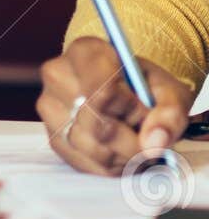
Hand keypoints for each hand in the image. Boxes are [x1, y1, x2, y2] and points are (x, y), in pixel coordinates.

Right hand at [37, 37, 193, 175]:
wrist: (124, 93)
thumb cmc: (145, 88)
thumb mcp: (170, 92)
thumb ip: (169, 115)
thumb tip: (153, 144)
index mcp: (85, 51)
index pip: (103, 92)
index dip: (133, 112)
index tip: (146, 112)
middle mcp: (57, 75)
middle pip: (98, 125)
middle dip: (133, 142)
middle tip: (149, 136)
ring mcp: (49, 107)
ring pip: (92, 148)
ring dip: (123, 157)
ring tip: (137, 145)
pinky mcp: (52, 136)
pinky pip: (84, 163)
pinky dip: (110, 167)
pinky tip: (121, 153)